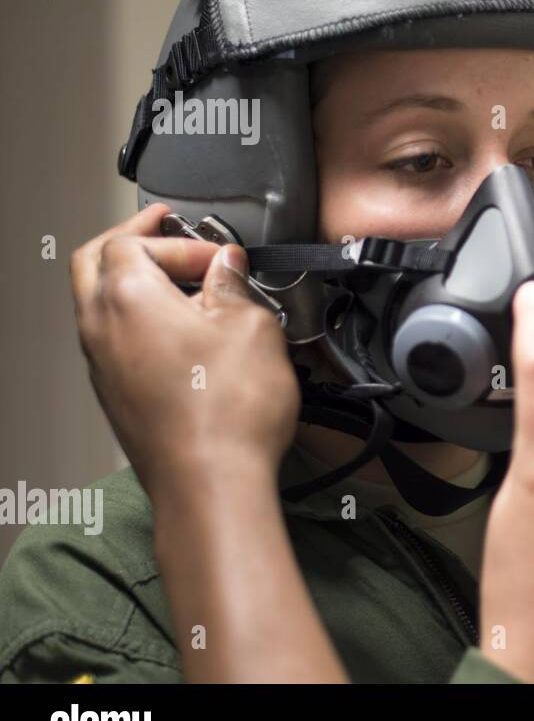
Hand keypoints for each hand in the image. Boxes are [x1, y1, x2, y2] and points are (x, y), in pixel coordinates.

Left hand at [71, 204, 300, 502]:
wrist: (211, 485)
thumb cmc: (227, 415)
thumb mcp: (252, 327)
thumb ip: (235, 286)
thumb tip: (228, 268)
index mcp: (127, 297)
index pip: (135, 240)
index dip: (180, 238)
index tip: (220, 254)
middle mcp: (101, 328)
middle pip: (94, 263)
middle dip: (131, 242)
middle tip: (165, 235)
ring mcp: (102, 366)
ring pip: (98, 303)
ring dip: (133, 283)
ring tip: (183, 287)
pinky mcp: (115, 396)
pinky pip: (114, 341)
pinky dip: (138, 322)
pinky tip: (183, 335)